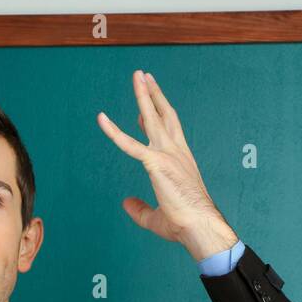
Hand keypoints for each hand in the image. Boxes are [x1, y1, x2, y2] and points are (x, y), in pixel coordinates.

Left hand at [96, 70, 236, 260]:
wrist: (199, 226)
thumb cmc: (184, 224)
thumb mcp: (155, 217)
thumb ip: (139, 209)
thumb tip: (125, 202)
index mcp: (180, 160)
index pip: (167, 132)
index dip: (156, 117)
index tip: (145, 109)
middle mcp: (176, 151)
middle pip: (164, 115)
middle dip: (153, 94)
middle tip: (144, 77)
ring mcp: (167, 154)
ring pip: (152, 117)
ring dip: (143, 95)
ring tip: (138, 75)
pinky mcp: (156, 162)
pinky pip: (129, 144)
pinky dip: (113, 131)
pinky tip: (101, 119)